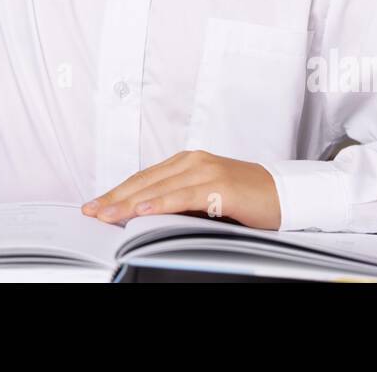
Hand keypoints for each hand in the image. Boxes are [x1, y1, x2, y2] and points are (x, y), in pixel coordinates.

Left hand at [81, 150, 281, 229]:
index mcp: (187, 162)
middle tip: (91, 211)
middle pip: (145, 181)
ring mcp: (206, 171)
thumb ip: (178, 201)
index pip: (144, 178)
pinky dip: (160, 203)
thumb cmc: (246, 199)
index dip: (117, 191)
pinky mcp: (219, 186)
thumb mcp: (204, 198)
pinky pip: (182, 196)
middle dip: (114, 197)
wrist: (285, 194)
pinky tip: (142, 210)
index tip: (95, 205)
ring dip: (129, 202)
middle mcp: (193, 161)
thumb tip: (143, 215)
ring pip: (158, 188)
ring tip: (107, 214)